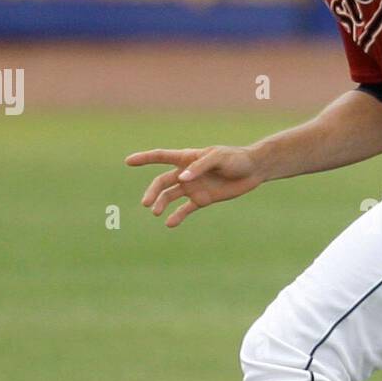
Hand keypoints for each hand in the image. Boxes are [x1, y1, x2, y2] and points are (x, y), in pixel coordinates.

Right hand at [125, 145, 264, 227]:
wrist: (253, 171)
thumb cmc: (235, 159)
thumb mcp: (219, 158)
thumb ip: (199, 167)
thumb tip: (181, 179)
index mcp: (188, 158)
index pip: (162, 156)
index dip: (145, 158)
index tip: (128, 162)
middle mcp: (186, 173)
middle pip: (162, 182)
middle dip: (153, 192)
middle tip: (147, 204)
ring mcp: (193, 187)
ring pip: (170, 196)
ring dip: (162, 204)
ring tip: (157, 214)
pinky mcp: (202, 200)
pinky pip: (185, 209)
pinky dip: (177, 216)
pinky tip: (170, 224)